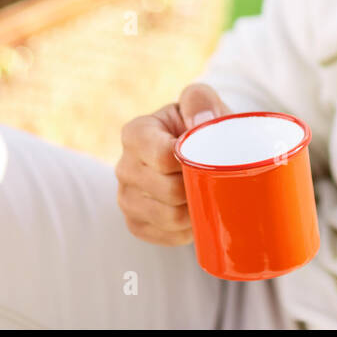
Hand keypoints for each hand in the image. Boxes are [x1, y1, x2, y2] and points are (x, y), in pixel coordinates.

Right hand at [115, 83, 233, 245]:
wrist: (197, 154)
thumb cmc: (200, 127)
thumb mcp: (201, 104)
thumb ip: (200, 100)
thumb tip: (202, 122)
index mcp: (135, 133)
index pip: (164, 157)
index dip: (192, 161)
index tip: (207, 154)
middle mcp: (124, 166)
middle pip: (169, 190)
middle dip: (197, 186)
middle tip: (212, 177)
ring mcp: (126, 198)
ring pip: (170, 217)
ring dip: (194, 210)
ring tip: (206, 194)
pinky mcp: (136, 224)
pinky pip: (167, 236)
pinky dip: (188, 230)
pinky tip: (195, 212)